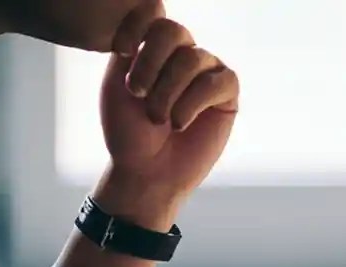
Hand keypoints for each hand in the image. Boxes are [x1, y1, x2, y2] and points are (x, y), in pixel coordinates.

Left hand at [95, 11, 239, 228]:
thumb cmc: (128, 131)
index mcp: (153, 47)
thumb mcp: (117, 83)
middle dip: (151, 63)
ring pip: (192, 59)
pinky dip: (194, 102)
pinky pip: (217, 82)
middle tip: (136, 93)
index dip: (137, 26)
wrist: (146, 171)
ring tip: (159, 118)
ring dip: (168, 91)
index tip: (121, 53)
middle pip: (173, 31)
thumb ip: (133, 46)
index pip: (153, 13)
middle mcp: (182, 53)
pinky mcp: (227, 94)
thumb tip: (157, 8)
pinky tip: (181, 124)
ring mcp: (207, 71)